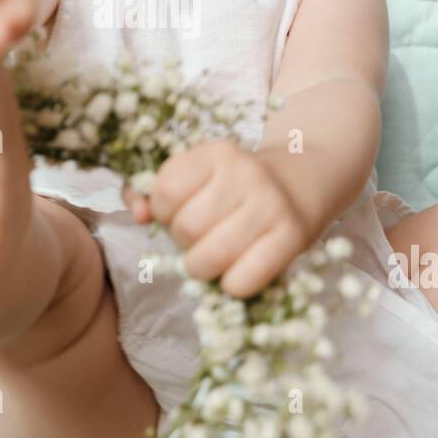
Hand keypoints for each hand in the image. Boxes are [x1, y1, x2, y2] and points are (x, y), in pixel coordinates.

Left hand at [124, 140, 311, 297]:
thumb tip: (138, 214)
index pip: (165, 192)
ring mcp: (270, 206)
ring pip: (209, 259)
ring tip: (214, 255)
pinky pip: (241, 281)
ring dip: (202, 267)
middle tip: (201, 236)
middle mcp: (245, 174)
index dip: (163, 212)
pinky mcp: (291, 238)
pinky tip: (239, 268)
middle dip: (184, 241)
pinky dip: (232, 284)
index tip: (179, 212)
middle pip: (186, 228)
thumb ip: (154, 192)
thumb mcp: (198, 175)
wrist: (299, 184)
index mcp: (216, 153)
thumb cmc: (234, 187)